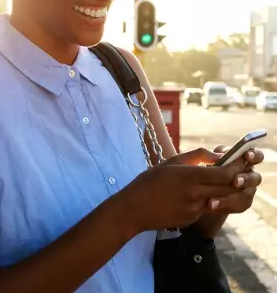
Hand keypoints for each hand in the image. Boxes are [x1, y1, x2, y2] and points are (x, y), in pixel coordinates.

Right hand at [122, 148, 244, 232]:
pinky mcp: (191, 220)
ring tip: (218, 182)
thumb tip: (216, 155)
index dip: (235, 168)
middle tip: (237, 171)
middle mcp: (194, 194)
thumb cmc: (149, 181)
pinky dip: (207, 200)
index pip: (223, 174)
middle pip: (227, 188)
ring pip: (219, 199)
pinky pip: (206, 208)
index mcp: (189, 176)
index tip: (240, 161)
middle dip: (236, 179)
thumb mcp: (170, 162)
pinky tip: (195, 195)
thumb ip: (195, 156)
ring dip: (223, 191)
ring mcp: (194, 209)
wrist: (134, 209)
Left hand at [206, 146, 263, 212]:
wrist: (198, 188)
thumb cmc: (204, 166)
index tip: (247, 156)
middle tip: (236, 182)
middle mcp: (249, 174)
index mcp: (244, 159)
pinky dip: (225, 205)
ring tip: (214, 200)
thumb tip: (220, 156)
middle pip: (256, 178)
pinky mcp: (242, 203)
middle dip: (246, 179)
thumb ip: (211, 154)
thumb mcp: (204, 158)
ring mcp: (248, 190)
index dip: (254, 155)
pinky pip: (239, 206)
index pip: (257, 155)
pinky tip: (212, 205)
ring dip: (232, 197)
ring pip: (247, 195)